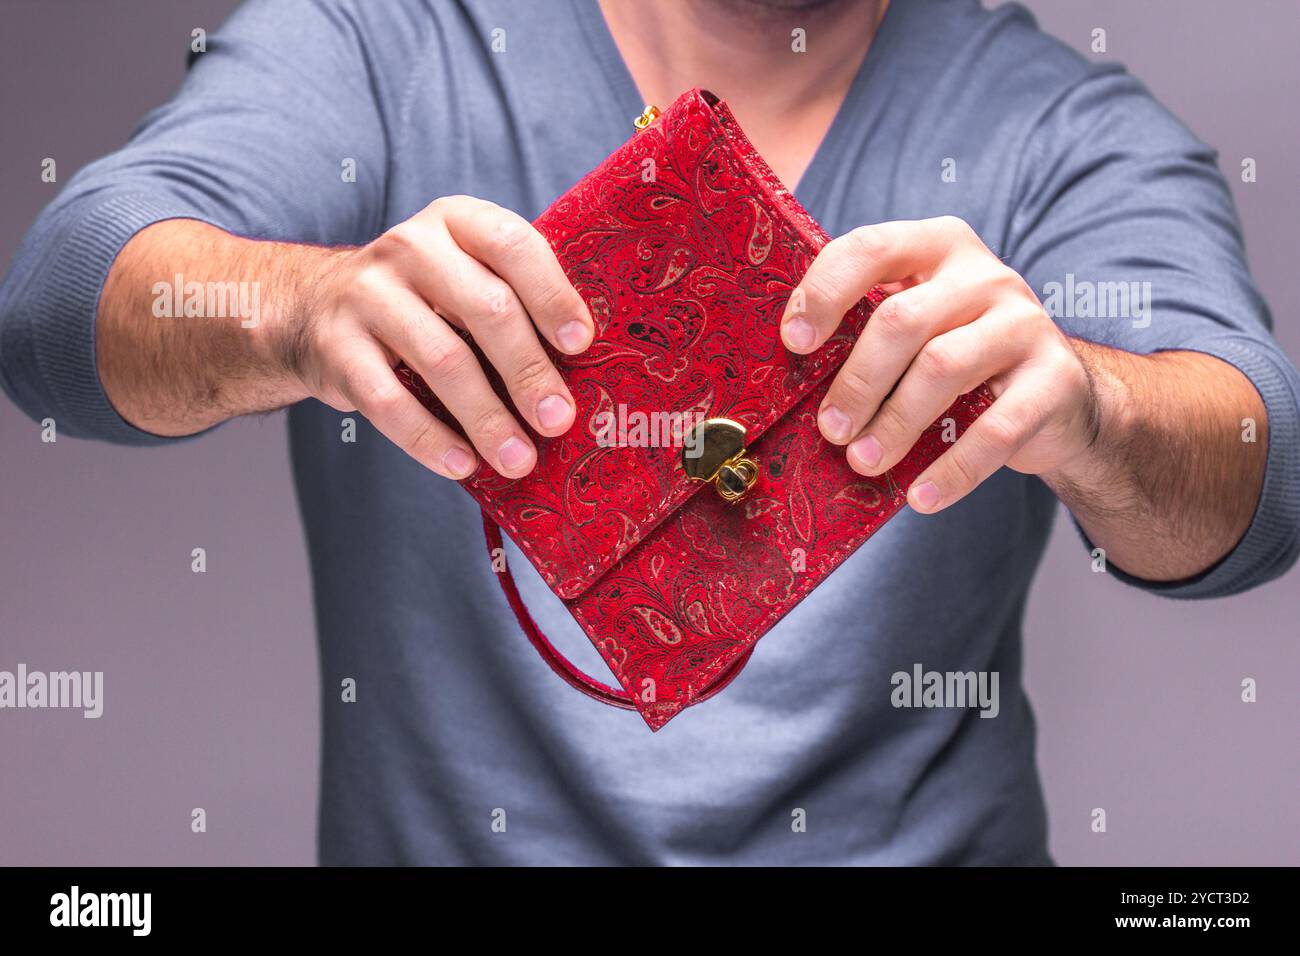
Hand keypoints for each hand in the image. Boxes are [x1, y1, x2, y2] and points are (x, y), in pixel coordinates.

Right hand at [288, 196, 592, 478]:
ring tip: (519, 459)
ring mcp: (367, 294)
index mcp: (457, 222)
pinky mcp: (336, 347)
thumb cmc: (424, 299)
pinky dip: (430, 439)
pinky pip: (389, 400)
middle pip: (486, 308)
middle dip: (528, 370)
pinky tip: (463, 465)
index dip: (551, 295)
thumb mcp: (466, 275)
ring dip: (487, 418)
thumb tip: (586, 373)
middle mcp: (411, 247)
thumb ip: (515, 300)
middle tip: (558, 420)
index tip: (581, 345)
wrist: (316, 306)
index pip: (513, 246)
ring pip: (442, 359)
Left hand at [780, 216, 1095, 512]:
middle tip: (831, 429)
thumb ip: (865, 329)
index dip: (825, 293)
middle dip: (857, 380)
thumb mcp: (916, 327)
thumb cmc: (956, 355)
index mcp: (937, 247)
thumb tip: (784, 372)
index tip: (794, 343)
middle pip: (903, 319)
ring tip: (864, 462)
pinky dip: (953, 469)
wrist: (1056, 395)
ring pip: (944, 368)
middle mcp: (984, 275)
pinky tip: (921, 496)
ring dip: (894, 424)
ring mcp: (1025, 323)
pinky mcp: (1054, 380)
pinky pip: (996, 429)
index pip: (871, 249)